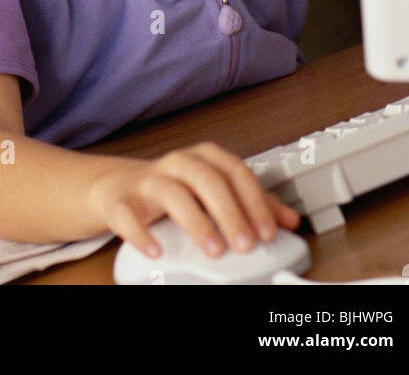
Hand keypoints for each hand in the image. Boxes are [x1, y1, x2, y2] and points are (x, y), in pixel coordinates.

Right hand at [87, 143, 300, 258]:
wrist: (118, 187)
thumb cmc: (174, 189)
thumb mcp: (214, 192)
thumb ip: (251, 203)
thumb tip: (289, 219)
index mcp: (202, 158)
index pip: (234, 171)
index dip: (254, 200)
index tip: (267, 231)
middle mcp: (176, 164)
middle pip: (206, 178)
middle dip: (229, 212)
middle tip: (245, 244)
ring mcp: (147, 181)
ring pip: (171, 192)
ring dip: (196, 222)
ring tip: (213, 249)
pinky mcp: (120, 202)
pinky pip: (127, 213)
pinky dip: (141, 233)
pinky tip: (157, 250)